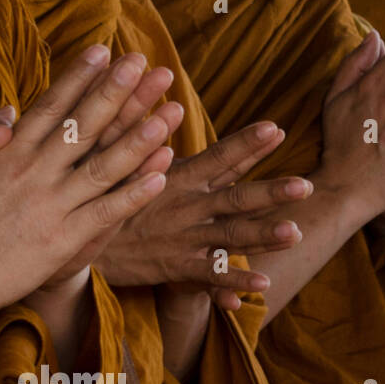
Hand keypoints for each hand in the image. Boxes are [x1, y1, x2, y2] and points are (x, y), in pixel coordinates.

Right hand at [0, 62, 182, 295]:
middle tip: (144, 65)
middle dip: (117, 92)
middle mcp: (34, 172)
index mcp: (9, 151)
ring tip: (167, 115)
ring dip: (138, 140)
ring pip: (103, 166)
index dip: (80, 77)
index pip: (51, 105)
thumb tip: (7, 110)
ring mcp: (51, 206)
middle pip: (83, 125)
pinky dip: (133, 196)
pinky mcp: (62, 240)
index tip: (105, 52)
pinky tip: (159, 176)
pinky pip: (105, 213)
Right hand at [99, 121, 311, 309]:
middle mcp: (187, 207)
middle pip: (235, 198)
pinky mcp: (176, 267)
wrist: (80, 240)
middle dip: (270, 192)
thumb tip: (165, 99)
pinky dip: (237, 281)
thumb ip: (152, 134)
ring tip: (295, 233)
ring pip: (230, 236)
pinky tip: (263, 284)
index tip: (276, 129)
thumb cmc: (109, 194)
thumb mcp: (129, 161)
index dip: (247, 143)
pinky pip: (211, 276)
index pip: (218, 157)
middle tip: (304, 185)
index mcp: (179, 178)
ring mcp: (184, 239)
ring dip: (263, 235)